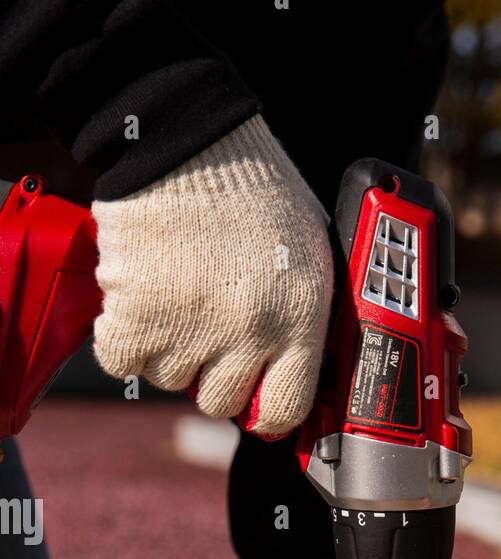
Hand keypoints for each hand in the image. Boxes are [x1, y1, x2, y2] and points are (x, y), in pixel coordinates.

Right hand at [92, 116, 331, 437]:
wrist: (187, 138)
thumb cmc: (252, 185)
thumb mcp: (311, 249)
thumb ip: (305, 313)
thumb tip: (298, 369)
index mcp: (299, 318)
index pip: (285, 408)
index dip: (267, 412)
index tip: (256, 402)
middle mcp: (248, 333)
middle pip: (221, 402)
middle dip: (212, 372)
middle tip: (207, 326)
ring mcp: (191, 329)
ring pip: (171, 380)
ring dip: (168, 349)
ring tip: (176, 295)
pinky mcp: (137, 317)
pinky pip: (123, 362)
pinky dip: (123, 339)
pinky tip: (140, 300)